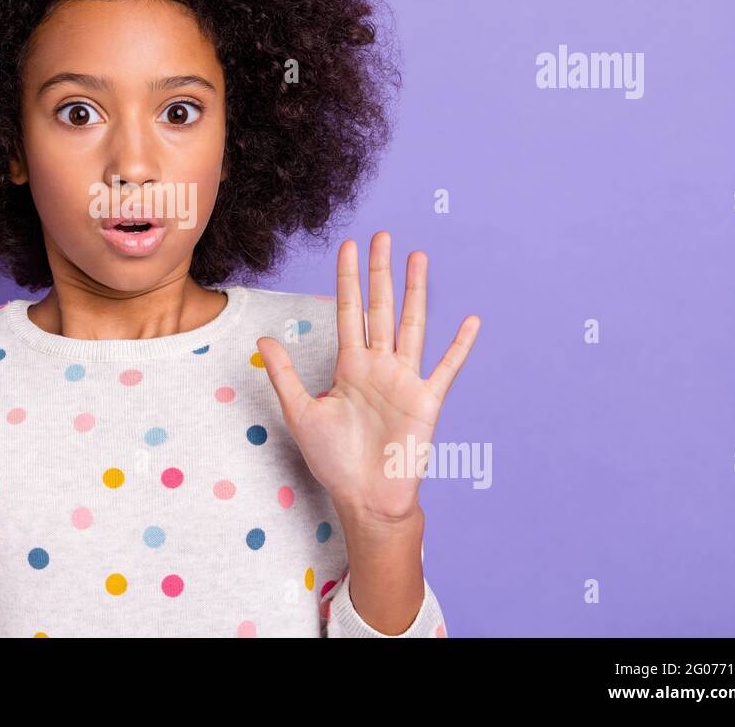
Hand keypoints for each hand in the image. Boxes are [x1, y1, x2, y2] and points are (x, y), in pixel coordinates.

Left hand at [256, 233, 479, 529]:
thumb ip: (285, 374)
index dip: (348, 279)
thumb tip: (264, 337)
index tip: (348, 246)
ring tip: (419, 257)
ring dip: (416, 291)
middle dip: (380, 271)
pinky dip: (460, 345)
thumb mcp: (301, 413)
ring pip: (411, 324)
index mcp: (350, 366)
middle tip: (382, 235)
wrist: (366, 499)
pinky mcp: (427, 400)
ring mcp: (405, 380)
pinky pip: (446, 367)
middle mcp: (379, 366)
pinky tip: (471, 320)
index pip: (348, 312)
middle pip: (379, 308)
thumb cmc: (334, 461)